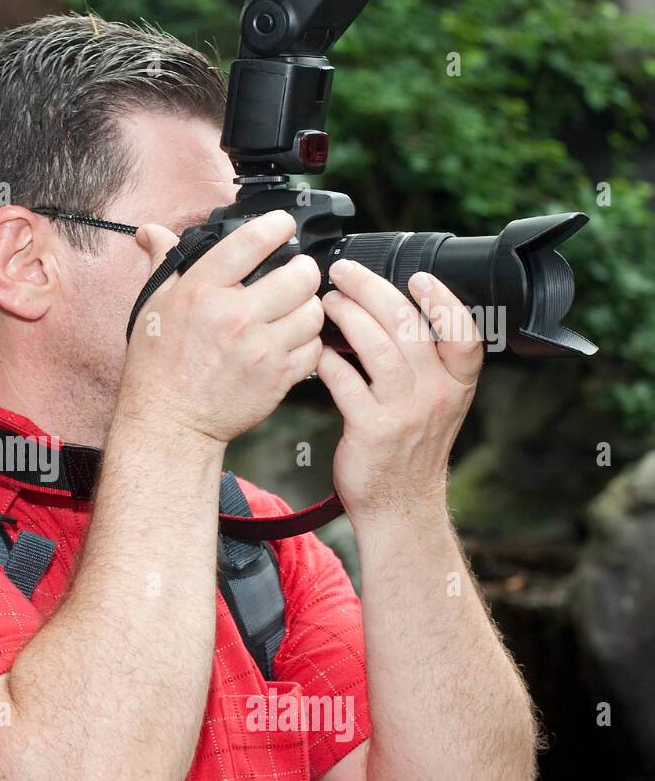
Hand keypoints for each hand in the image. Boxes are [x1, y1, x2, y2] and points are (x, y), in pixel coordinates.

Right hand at [122, 210, 323, 445]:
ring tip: (295, 308)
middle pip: (300, 274)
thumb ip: (163, 263)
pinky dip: (309, 341)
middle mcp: (235, 317)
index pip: (252, 242)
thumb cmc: (158, 367)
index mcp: (202, 292)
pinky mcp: (277, 378)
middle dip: (302, 269)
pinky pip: (314, 348)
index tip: (283, 226)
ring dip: (308, 306)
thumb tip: (152, 233)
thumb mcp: (153, 307)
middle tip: (295, 273)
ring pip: (314, 311)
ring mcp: (260, 349)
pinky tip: (292, 340)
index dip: (278, 226)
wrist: (170, 422)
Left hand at [316, 261, 483, 522]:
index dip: (443, 300)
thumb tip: (390, 311)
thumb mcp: (438, 404)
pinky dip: (327, 360)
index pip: (464, 333)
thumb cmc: (410, 448)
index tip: (417, 276)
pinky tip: (316, 349)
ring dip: (347, 316)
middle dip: (372, 290)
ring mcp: (406, 413)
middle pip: (409, 327)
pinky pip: (345, 381)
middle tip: (344, 274)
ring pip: (377, 347)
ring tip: (327, 302)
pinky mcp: (372, 430)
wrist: (400, 506)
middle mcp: (437, 395)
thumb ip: (427, 364)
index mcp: (458, 384)